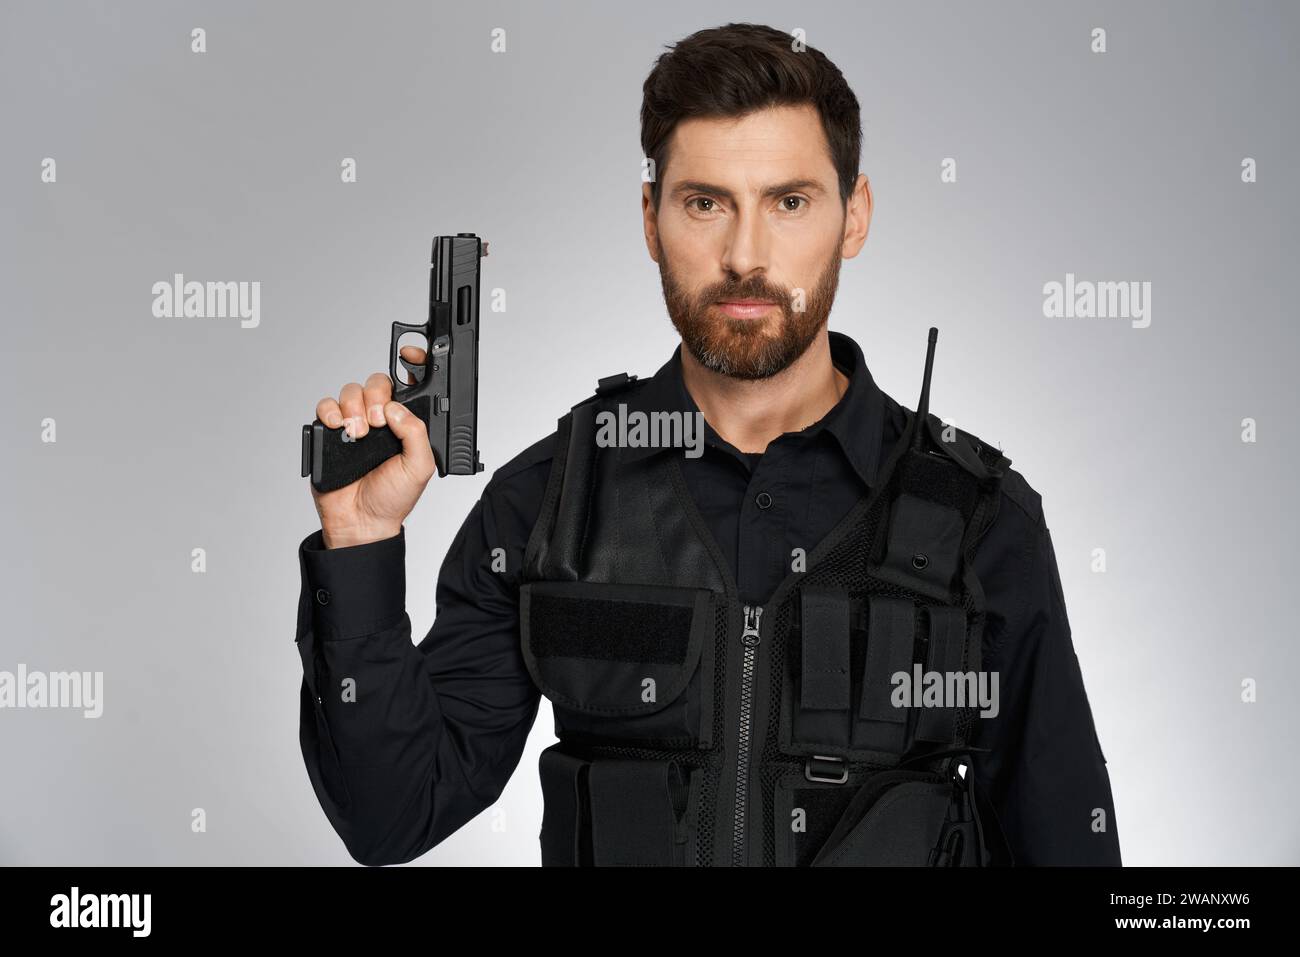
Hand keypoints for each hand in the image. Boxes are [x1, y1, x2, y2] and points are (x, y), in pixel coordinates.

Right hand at [310, 346, 435, 547]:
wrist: (362, 522)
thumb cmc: (393, 498)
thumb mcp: (420, 466)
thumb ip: (416, 433)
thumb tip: (396, 407)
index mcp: (405, 424)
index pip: (408, 386)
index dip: (410, 367)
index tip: (409, 357)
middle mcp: (380, 420)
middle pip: (376, 384)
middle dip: (376, 396)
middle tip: (378, 421)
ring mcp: (354, 425)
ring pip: (350, 392)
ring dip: (354, 407)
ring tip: (358, 433)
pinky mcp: (329, 433)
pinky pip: (325, 406)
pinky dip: (330, 411)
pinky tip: (338, 426)